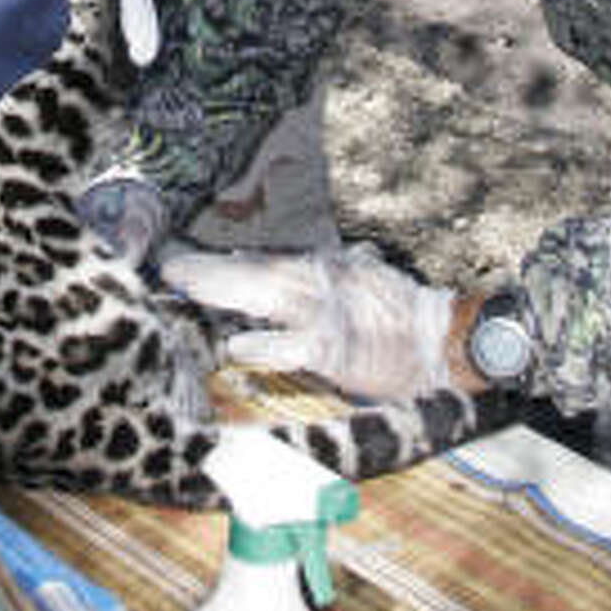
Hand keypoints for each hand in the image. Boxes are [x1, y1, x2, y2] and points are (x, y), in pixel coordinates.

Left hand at [161, 241, 454, 399]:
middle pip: (252, 271)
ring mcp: (324, 312)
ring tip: (184, 287)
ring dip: (220, 290)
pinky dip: (261, 345)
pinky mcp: (334, 349)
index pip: (261, 262)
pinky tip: (233, 346)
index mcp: (322, 267)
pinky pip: (288, 346)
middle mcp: (319, 280)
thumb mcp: (354, 276)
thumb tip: (253, 266)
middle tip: (169, 267)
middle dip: (208, 270)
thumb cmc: (396, 313)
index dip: (220, 264)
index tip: (183, 261)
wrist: (441, 341)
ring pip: (261, 295)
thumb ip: (310, 274)